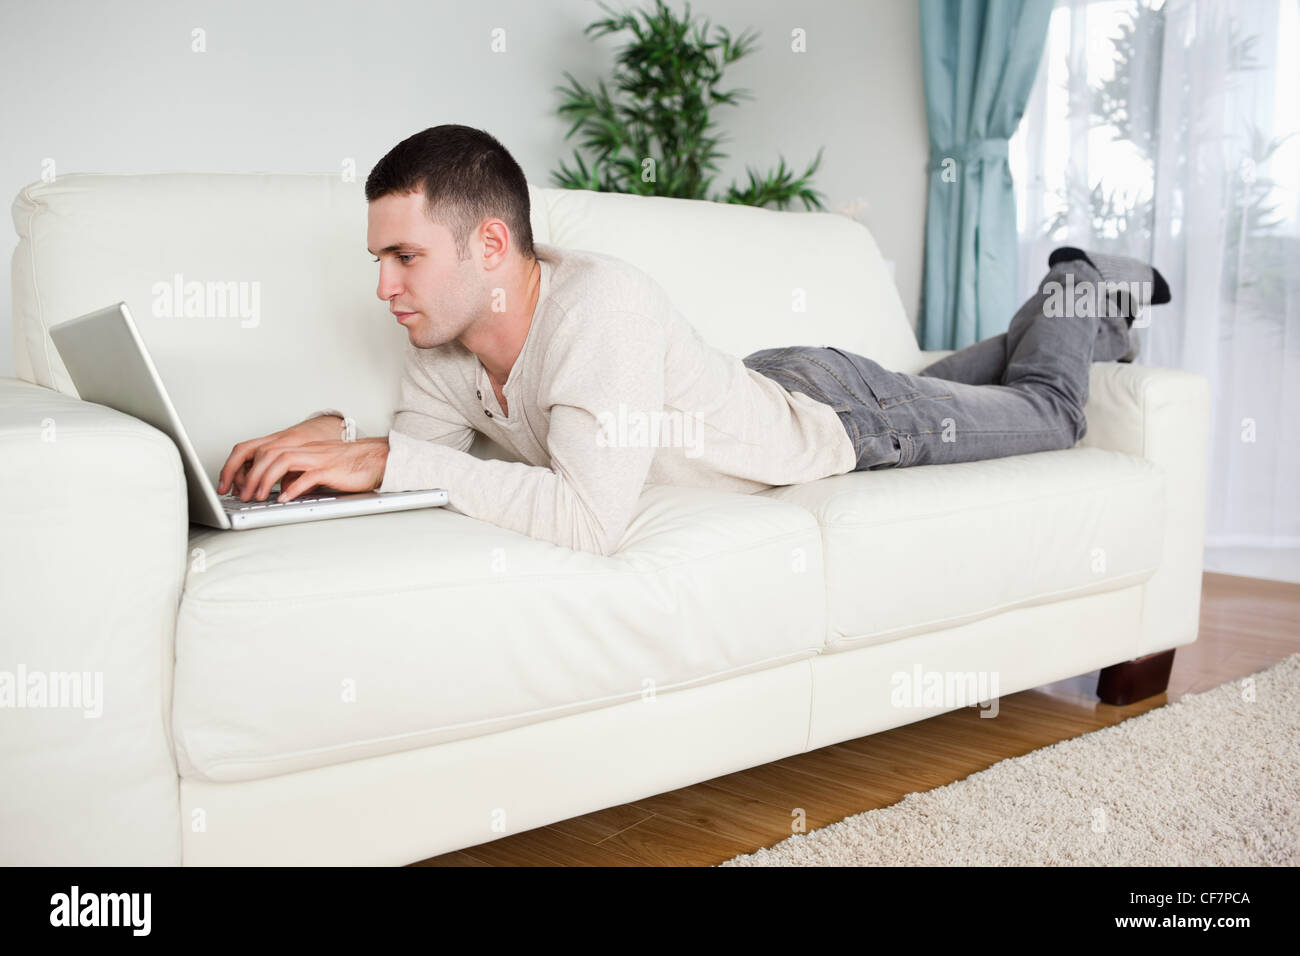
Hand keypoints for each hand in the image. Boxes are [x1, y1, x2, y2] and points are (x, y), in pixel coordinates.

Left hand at [239, 437, 389, 502]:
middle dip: (251, 475)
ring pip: (283, 461)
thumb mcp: (319, 470)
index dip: (249, 467)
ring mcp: (319, 458)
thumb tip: (283, 488)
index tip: (239, 485)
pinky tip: (286, 498)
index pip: (266, 450)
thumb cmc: (352, 466)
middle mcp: (307, 450)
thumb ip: (300, 476)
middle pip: (269, 454)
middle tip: (243, 495)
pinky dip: (294, 487)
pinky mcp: (332, 469)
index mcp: (302, 449)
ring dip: (267, 480)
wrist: (378, 459)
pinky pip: (309, 476)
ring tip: (259, 497)